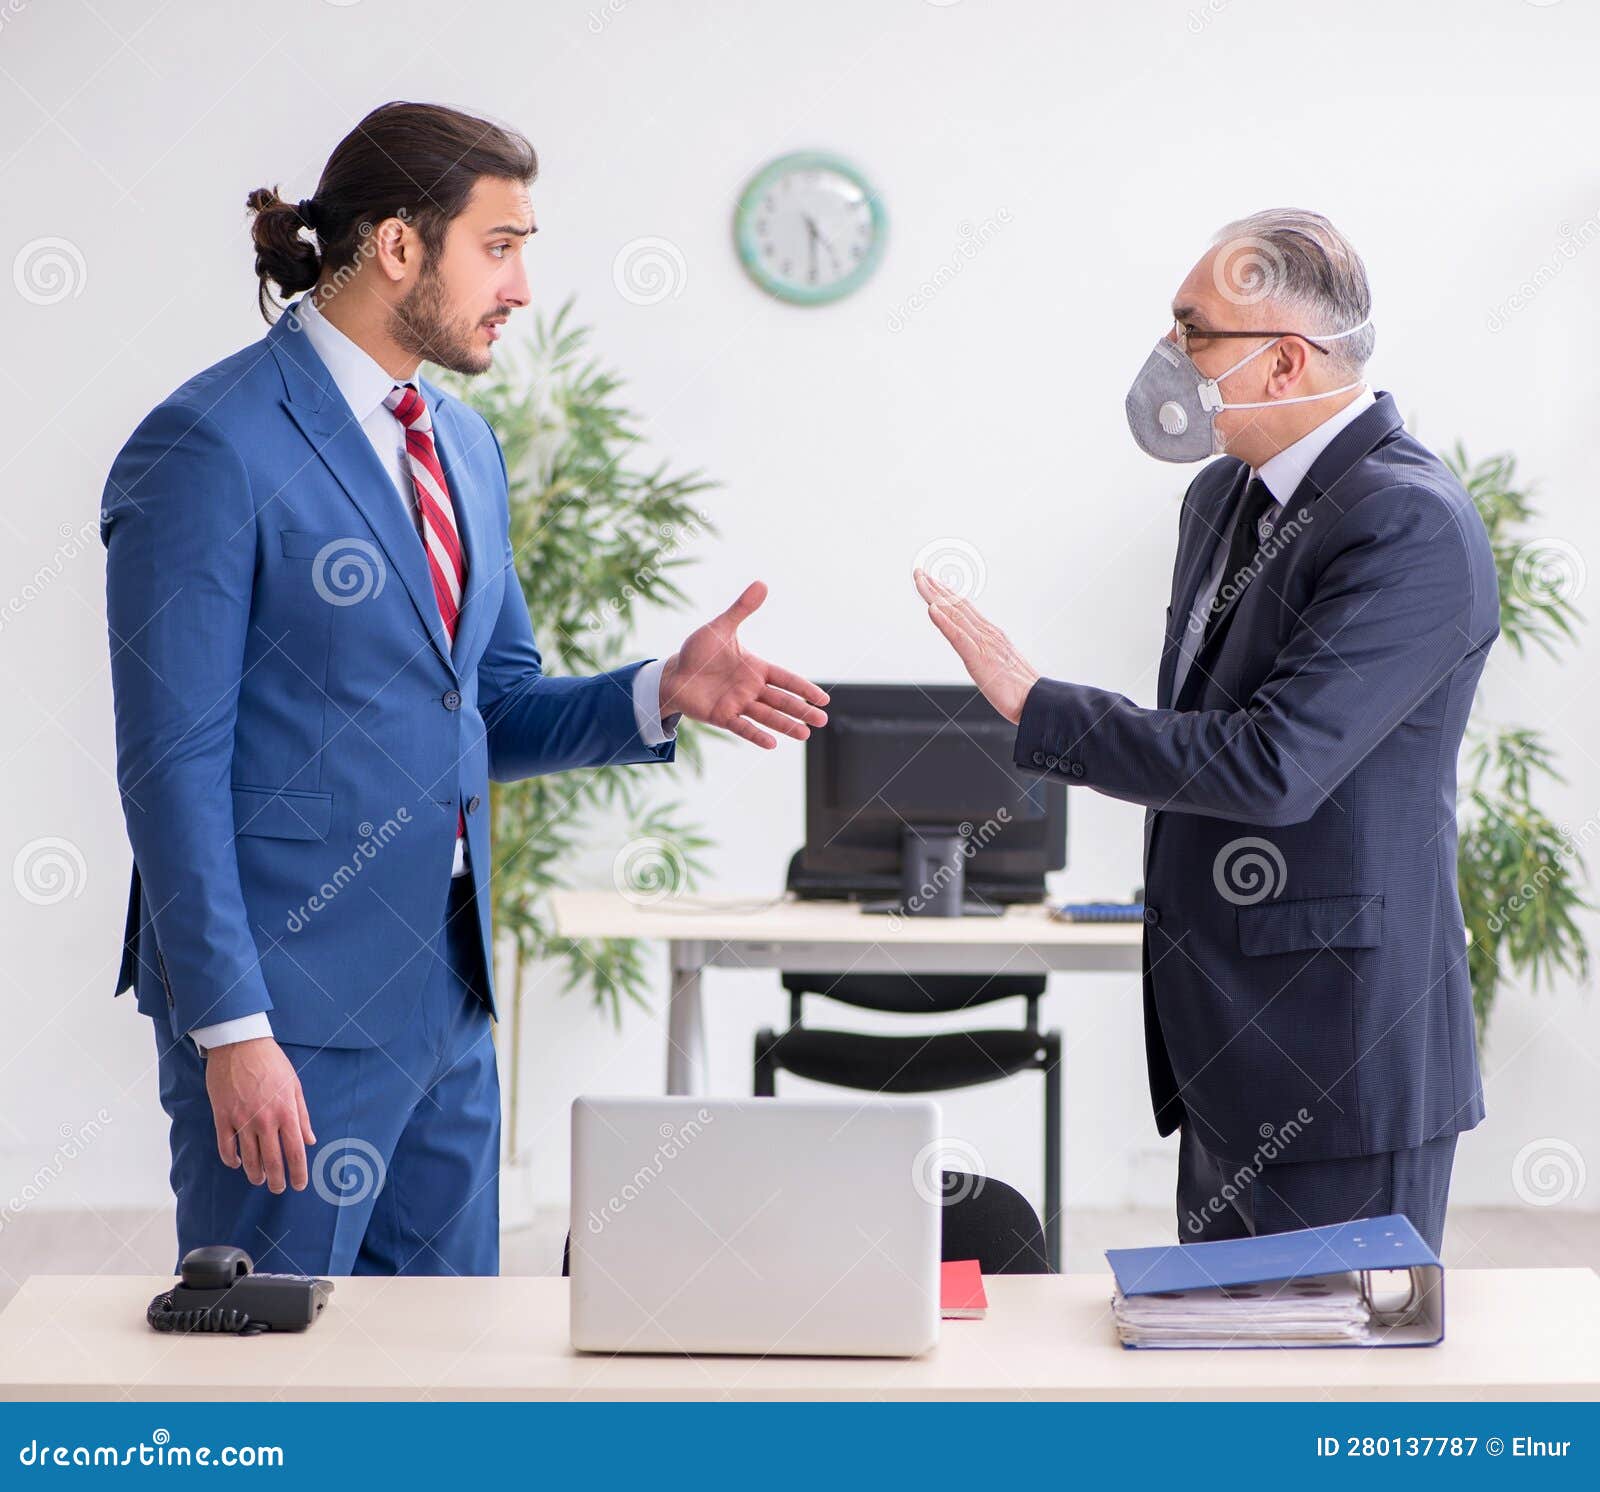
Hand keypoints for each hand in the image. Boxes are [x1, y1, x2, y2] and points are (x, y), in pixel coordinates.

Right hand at [205, 1037, 315, 1193]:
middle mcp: (265, 1120)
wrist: (240, 1044)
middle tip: (277, 1189)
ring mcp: (242, 1119)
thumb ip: (303, 1116)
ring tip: (259, 1179)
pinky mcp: (223, 1116)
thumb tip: (310, 1140)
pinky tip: (237, 1164)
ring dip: (255, 1173)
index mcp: (287, 1112)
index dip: (298, 1172)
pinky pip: (226, 1146)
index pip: (295, 1151)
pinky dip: (231, 1160)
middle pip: (272, 1161)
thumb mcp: (295, 1086)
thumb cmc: (272, 1063)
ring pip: (249, 1158)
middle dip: (276, 1180)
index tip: (299, 1185)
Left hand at [659, 580, 829, 748]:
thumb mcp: (721, 628)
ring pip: (767, 716)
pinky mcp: (723, 716)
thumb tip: (762, 584)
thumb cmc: (698, 652)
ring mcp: (738, 703)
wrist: (673, 673)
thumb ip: (741, 609)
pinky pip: (742, 727)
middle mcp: (751, 688)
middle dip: (802, 710)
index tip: (823, 698)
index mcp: (755, 668)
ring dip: (786, 725)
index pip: (786, 679)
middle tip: (823, 720)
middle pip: (782, 701)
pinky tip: (772, 744)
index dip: (803, 688)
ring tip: (806, 734)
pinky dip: (756, 735)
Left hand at [914, 568, 1040, 725]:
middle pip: (956, 605)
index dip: (946, 593)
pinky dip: (943, 621)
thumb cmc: (1019, 688)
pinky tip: (932, 609)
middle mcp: (986, 633)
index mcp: (991, 635)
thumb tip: (980, 652)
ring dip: (935, 596)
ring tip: (921, 581)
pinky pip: (957, 636)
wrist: (1035, 700)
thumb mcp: (999, 664)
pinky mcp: (978, 658)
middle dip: (935, 588)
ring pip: (954, 614)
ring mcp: (982, 643)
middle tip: (919, 572)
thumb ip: (989, 653)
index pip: (964, 609)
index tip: (932, 580)